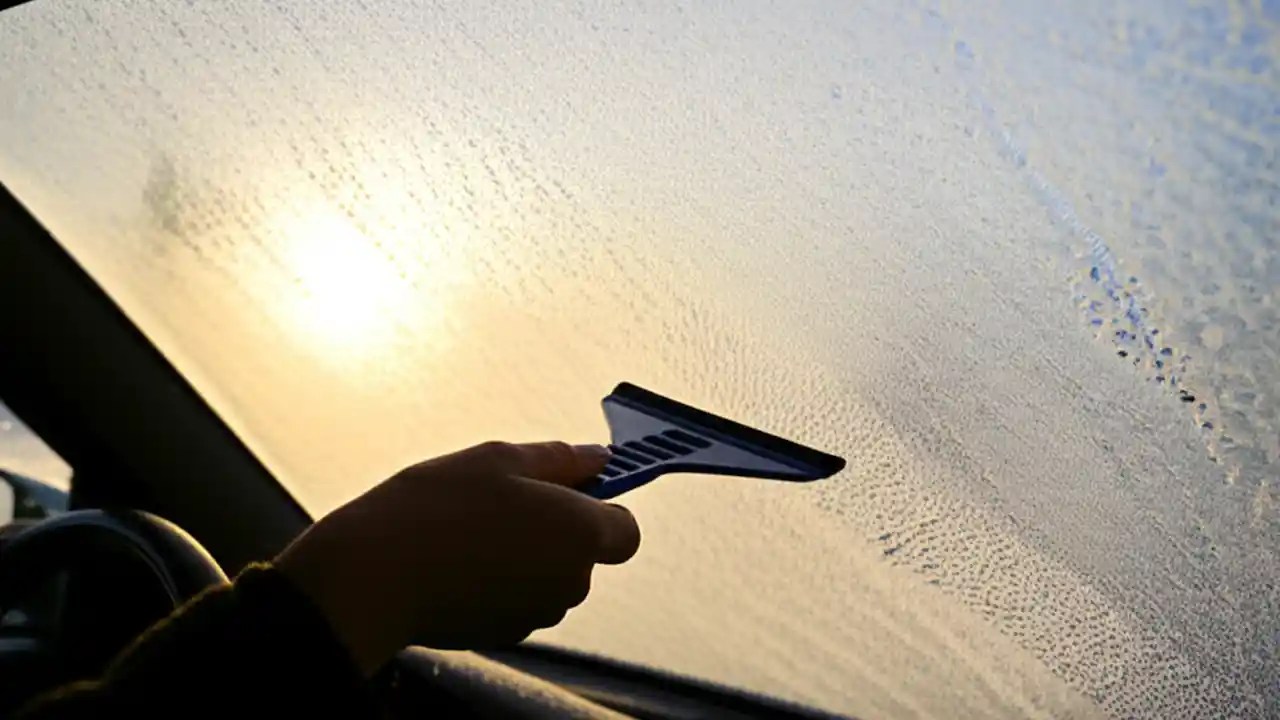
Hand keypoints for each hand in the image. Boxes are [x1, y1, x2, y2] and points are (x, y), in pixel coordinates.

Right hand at [275, 441, 640, 674]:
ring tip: (471, 529)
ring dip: (522, 554)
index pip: (625, 530)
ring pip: (546, 576)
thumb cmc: (436, 508)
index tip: (568, 490)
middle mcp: (570, 582)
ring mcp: (538, 614)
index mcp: (581, 533)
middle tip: (503, 500)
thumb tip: (598, 458)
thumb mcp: (499, 459)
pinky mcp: (505, 634)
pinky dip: (497, 581)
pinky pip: (516, 599)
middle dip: (553, 528)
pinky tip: (458, 560)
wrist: (375, 576)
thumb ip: (560, 459)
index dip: (601, 508)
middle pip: (582, 553)